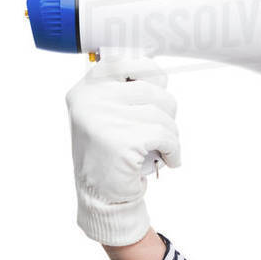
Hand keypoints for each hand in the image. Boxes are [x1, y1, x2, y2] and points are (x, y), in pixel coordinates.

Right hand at [66, 56, 180, 245]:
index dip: (149, 71)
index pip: (124, 61)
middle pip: (152, 90)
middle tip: (161, 132)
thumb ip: (124, 92)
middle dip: (166, 112)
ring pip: (162, 113)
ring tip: (161, 148)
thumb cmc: (111, 154)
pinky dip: (174, 149)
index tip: (159, 85)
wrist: (101, 197)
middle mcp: (90, 100)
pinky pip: (165, 135)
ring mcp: (102, 119)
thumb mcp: (107, 115)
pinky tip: (169, 159)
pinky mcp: (120, 140)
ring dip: (171, 134)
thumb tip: (156, 71)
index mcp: (86, 89)